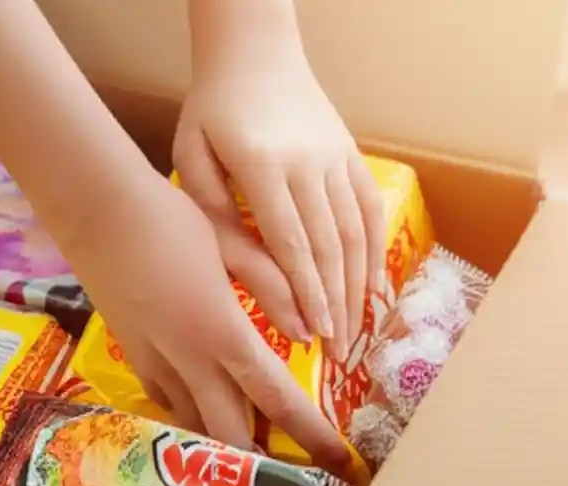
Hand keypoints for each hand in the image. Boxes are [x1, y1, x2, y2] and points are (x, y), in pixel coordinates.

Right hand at [67, 172, 349, 469]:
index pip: (276, 398)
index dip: (310, 434)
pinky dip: (192, 416)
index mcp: (222, 332)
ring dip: (225, 444)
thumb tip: (312, 335)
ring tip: (256, 452)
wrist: (94, 209)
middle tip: (294, 473)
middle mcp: (188, 360)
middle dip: (263, 461)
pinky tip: (208, 411)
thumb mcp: (233, 244)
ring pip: (195, 426)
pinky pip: (169, 404)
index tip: (339, 462)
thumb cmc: (171, 219)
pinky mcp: (132, 358)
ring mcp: (155, 364)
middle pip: (231, 434)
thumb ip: (276, 288)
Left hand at [174, 5, 382, 360]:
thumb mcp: (192, 155)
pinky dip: (375, 251)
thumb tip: (245, 267)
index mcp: (263, 166)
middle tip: (336, 350)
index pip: (292, 243)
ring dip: (357, 287)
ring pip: (355, 233)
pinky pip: (370, 210)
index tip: (314, 333)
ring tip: (354, 331)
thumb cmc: (214, 110)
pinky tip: (374, 287)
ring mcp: (336, 158)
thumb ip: (213, 209)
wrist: (255, 54)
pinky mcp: (351, 155)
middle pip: (328, 247)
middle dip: (334, 304)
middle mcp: (308, 163)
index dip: (307, 293)